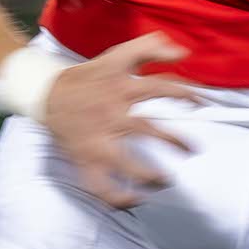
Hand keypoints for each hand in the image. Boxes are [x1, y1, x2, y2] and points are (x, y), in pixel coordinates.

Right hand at [42, 32, 200, 207]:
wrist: (47, 93)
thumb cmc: (87, 78)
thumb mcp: (117, 55)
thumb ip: (150, 48)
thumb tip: (183, 51)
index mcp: (121, 88)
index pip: (162, 88)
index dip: (187, 94)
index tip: (201, 103)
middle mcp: (111, 114)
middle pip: (148, 130)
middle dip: (175, 142)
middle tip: (192, 150)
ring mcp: (97, 139)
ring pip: (126, 163)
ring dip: (150, 176)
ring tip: (166, 181)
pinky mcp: (85, 158)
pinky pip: (100, 184)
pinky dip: (117, 197)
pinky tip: (134, 200)